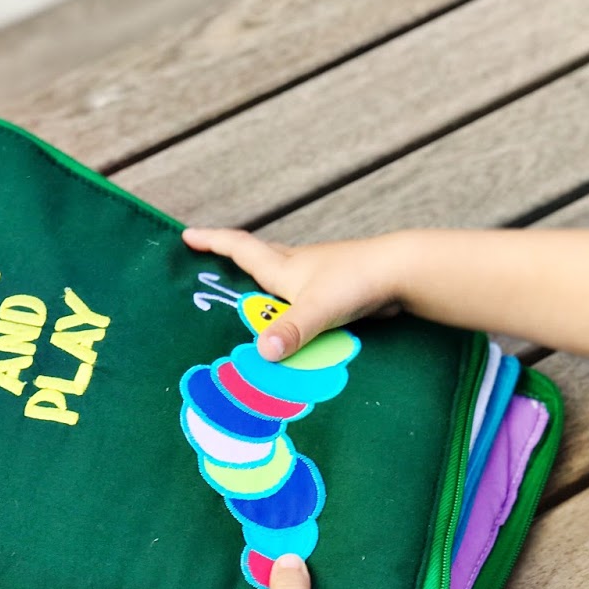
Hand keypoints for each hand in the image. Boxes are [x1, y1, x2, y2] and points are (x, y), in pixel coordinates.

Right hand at [182, 225, 406, 360]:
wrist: (402, 273)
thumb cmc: (357, 282)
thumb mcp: (318, 309)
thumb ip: (291, 332)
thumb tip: (262, 353)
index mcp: (285, 267)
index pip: (240, 248)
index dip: (212, 242)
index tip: (187, 236)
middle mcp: (299, 268)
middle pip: (259, 257)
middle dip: (233, 259)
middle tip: (211, 263)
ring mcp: (319, 278)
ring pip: (283, 278)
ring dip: (264, 286)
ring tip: (247, 302)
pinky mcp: (337, 293)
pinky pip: (303, 299)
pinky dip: (291, 308)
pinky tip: (294, 325)